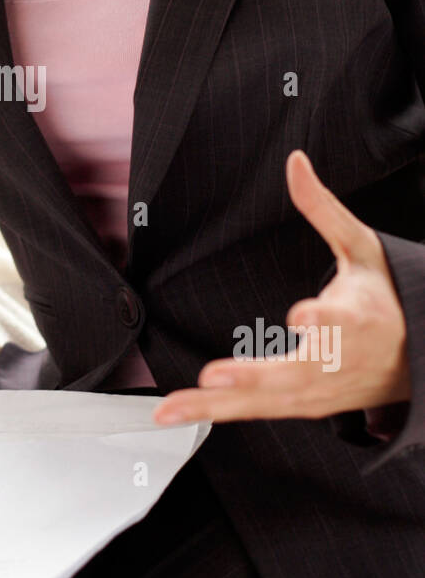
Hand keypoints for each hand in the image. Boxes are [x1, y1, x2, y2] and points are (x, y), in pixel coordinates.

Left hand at [153, 149, 410, 426]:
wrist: (412, 359)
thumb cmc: (381, 298)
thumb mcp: (361, 248)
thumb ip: (323, 208)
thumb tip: (295, 162)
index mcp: (359, 317)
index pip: (344, 321)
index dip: (325, 320)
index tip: (304, 314)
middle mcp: (337, 360)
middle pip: (297, 372)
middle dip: (256, 377)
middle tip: (217, 376)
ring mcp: (318, 390)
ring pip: (267, 402)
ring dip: (219, 406)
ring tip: (177, 406)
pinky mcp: (301, 406)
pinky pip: (254, 412)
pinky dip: (215, 415)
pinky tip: (177, 413)